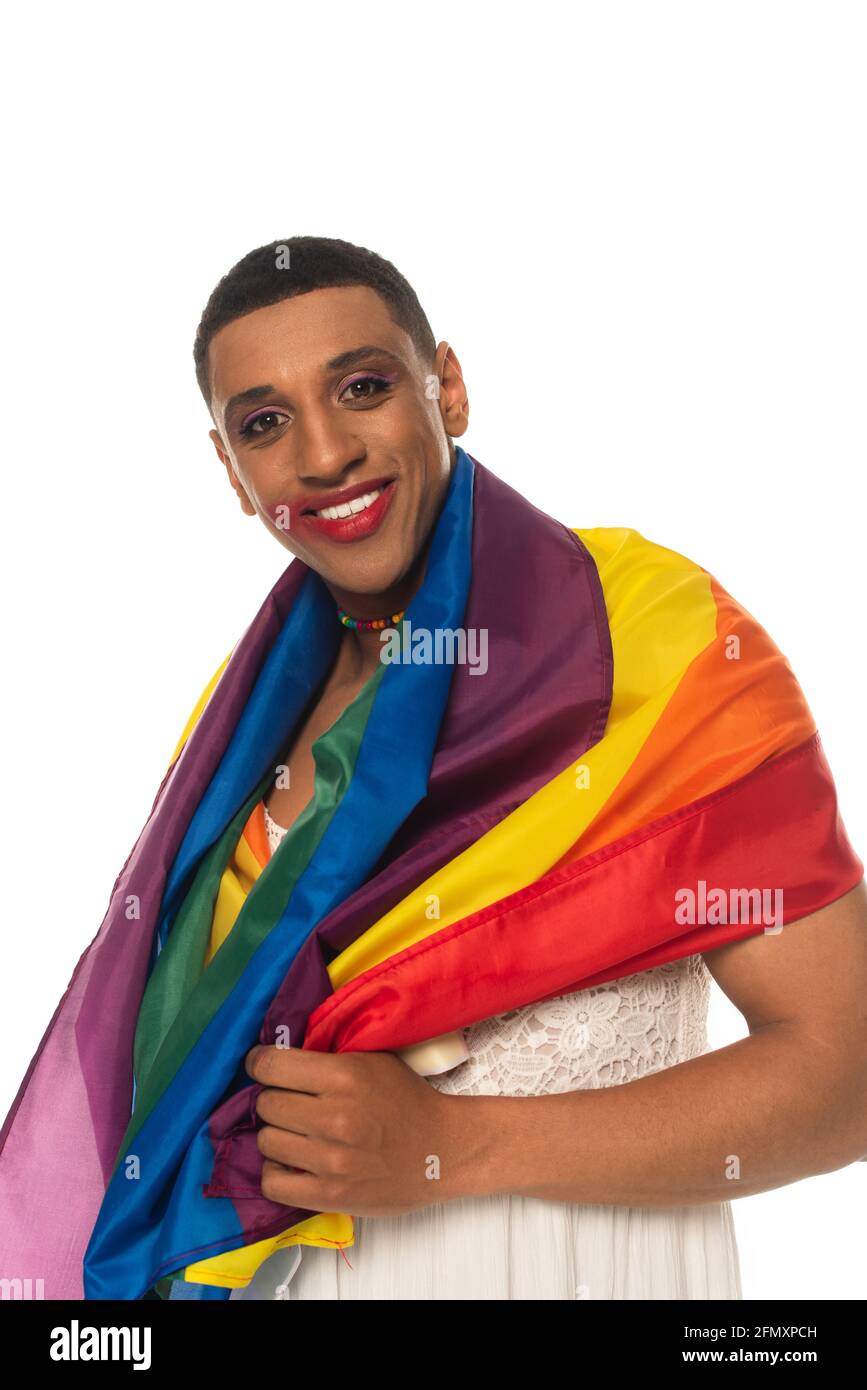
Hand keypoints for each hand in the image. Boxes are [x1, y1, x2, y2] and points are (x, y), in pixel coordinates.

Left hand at [244, 1043, 465, 1217]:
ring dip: (277, 1135)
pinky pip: (273, 1183)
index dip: (260, 1063)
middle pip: (266, 1104)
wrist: (443, 1150)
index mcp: (345, 1075)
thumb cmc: (407, 1101)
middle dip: (274, 1100)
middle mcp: (334, 1116)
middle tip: (291, 1102)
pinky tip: (293, 1163)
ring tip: (296, 1133)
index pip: (271, 1065)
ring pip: (266, 1141)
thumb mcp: (372, 1062)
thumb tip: (275, 1059)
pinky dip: (276, 1172)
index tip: (262, 1066)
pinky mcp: (331, 1194)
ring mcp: (331, 1159)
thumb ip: (327, 1059)